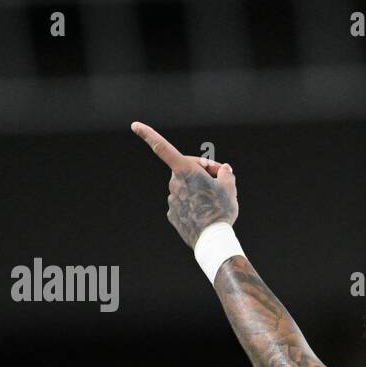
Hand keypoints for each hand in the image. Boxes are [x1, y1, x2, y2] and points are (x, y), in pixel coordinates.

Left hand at [131, 121, 238, 247]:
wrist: (213, 240)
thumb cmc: (221, 209)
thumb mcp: (230, 187)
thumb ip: (225, 174)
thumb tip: (223, 171)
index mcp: (185, 170)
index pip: (162, 147)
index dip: (149, 135)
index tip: (135, 126)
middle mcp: (174, 183)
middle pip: (187, 170)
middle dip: (203, 171)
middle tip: (222, 179)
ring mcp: (172, 200)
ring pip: (187, 188)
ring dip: (200, 190)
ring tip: (217, 202)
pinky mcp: (173, 215)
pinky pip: (185, 204)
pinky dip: (195, 205)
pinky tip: (207, 214)